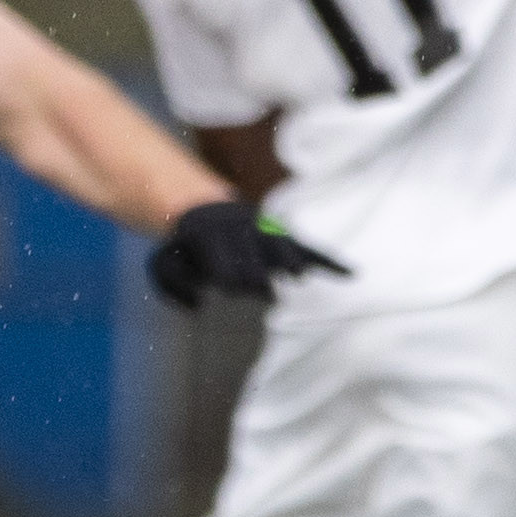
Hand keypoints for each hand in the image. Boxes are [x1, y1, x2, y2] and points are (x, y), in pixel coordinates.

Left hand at [147, 200, 346, 312]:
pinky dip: (329, 262)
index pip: (225, 259)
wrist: (201, 210)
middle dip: (257, 270)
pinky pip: (309, 249)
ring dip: (289, 259)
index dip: (229, 273)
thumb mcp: (165, 264)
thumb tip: (198, 305)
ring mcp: (265, 233)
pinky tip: (351, 274)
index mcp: (211, 237)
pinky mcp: (282, 238)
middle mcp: (241, 232)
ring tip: (297, 276)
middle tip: (263, 288)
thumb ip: (174, 286)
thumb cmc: (185, 249)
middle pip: (253, 252)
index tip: (232, 288)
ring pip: (282, 245)